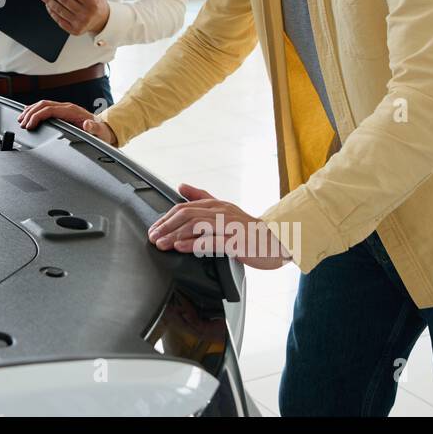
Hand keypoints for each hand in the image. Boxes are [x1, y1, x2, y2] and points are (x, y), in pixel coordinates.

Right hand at [16, 100, 114, 143]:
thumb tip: (87, 124)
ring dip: (31, 110)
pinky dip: (36, 110)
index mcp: (72, 111)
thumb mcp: (99, 132)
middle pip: (44, 104)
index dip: (37, 115)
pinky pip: (47, 108)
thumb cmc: (101, 132)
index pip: (49, 109)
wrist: (105, 130)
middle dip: (30, 112)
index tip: (29, 124)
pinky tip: (30, 115)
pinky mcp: (63, 112)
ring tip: (22, 119)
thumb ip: (93, 128)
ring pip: (43, 104)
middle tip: (22, 123)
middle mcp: (67, 107)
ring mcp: (65, 109)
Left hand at [38, 0, 108, 34]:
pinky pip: (59, 20)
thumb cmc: (97, 4)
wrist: (102, 22)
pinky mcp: (74, 30)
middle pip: (65, 0)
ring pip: (60, 10)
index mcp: (92, 3)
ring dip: (49, 1)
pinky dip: (52, 12)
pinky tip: (47, 5)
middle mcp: (86, 14)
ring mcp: (79, 24)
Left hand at [147, 184, 291, 269]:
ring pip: (196, 226)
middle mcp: (222, 212)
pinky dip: (194, 244)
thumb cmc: (250, 230)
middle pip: (187, 215)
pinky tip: (181, 248)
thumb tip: (181, 186)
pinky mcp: (237, 242)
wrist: (279, 241)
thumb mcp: (225, 210)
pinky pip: (212, 241)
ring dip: (175, 235)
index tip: (154, 229)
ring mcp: (230, 226)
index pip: (184, 207)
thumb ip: (202, 197)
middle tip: (153, 237)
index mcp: (217, 205)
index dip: (166, 218)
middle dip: (166, 226)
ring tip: (163, 244)